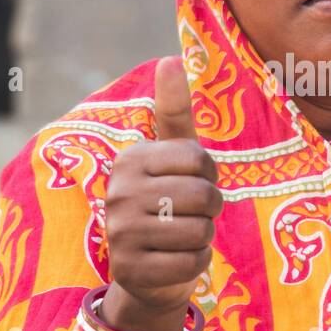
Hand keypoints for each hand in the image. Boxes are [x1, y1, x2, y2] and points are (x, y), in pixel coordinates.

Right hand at [102, 55, 221, 328]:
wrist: (145, 274)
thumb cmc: (167, 204)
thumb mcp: (173, 157)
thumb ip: (174, 111)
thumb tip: (171, 57)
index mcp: (131, 159)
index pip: (199, 160)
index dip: (210, 177)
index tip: (193, 185)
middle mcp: (119, 192)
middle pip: (203, 196)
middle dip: (211, 210)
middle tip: (191, 216)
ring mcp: (121, 233)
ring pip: (200, 231)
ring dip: (203, 238)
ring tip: (181, 238)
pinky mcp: (130, 270)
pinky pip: (191, 263)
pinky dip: (195, 264)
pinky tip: (176, 261)